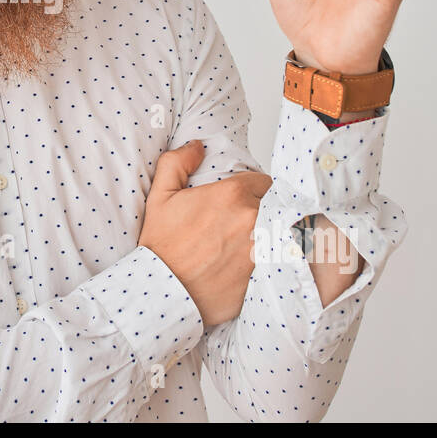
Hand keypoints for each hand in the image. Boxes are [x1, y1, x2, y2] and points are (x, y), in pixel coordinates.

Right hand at [138, 139, 272, 328]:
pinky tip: (248, 265)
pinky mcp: (265, 274)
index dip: (251, 189)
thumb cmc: (162, 246)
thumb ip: (178, 162)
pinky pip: (275, 260)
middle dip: (259, 210)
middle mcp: (252, 218)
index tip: (239, 200)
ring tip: (245, 244)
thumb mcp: (160, 196)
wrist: (164, 291)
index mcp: (232, 194)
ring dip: (266, 234)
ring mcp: (262, 247)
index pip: (262, 182)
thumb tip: (197, 146)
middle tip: (239, 223)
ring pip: (276, 232)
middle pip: (272, 206)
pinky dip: (266, 260)